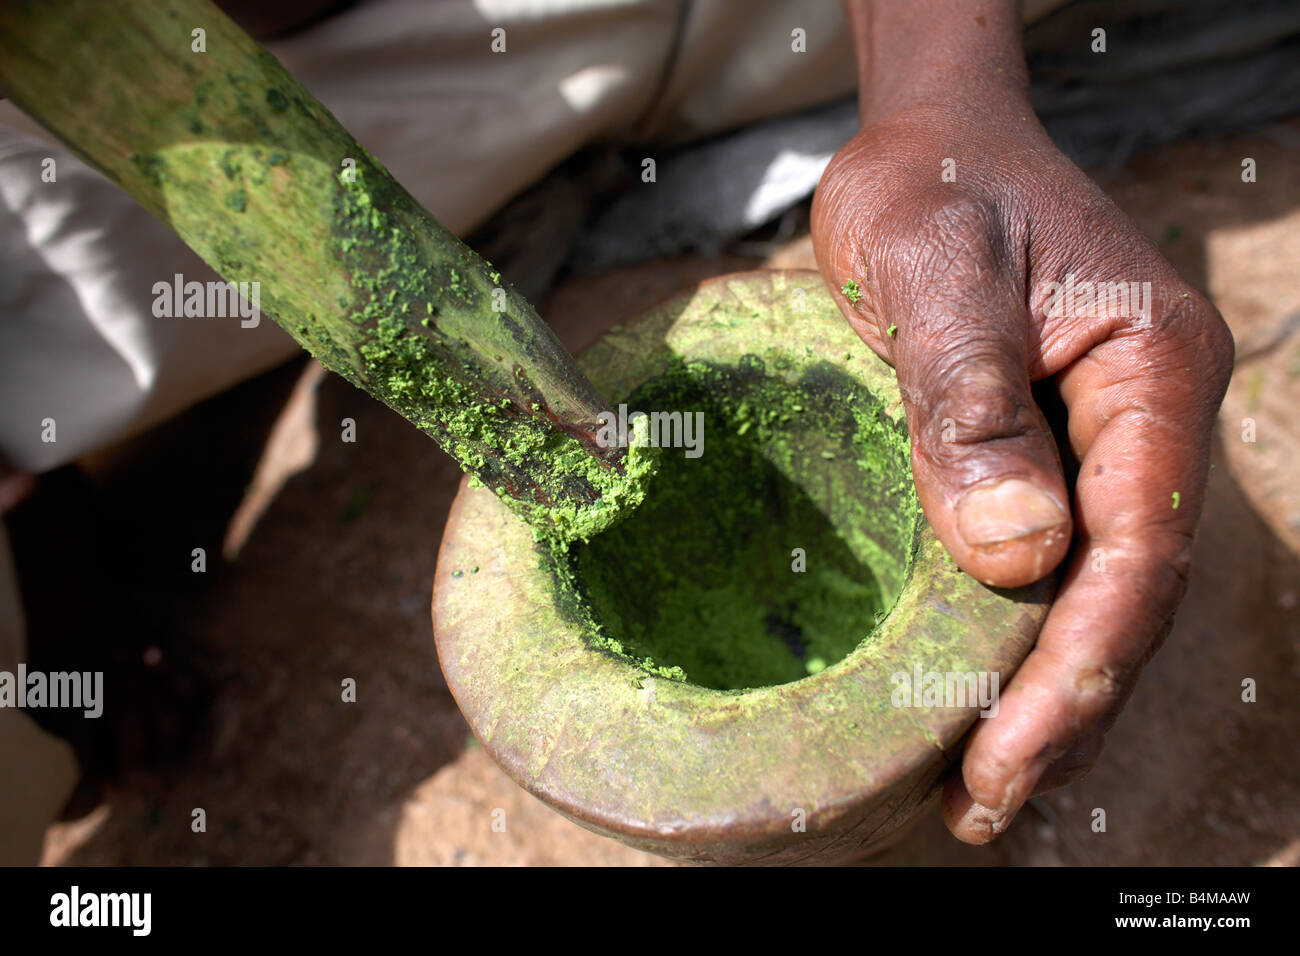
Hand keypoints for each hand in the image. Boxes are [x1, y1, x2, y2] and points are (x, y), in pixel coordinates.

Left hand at [811, 96, 1232, 841]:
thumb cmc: (936, 190)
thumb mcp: (941, 276)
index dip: (1074, 663)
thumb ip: (974, 406)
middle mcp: (1145, 423)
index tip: (1003, 752)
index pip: (1137, 549)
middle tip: (984, 805)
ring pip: (1098, 595)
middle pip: (1128, 594)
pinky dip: (1022, 643)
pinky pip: (1058, 565)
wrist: (930, 145)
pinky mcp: (1052, 455)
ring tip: (982, 792)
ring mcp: (1105, 444)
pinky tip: (981, 700)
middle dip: (1060, 710)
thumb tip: (1017, 555)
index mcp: (1151, 373)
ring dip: (1046, 697)